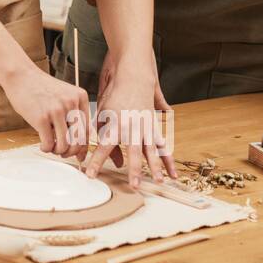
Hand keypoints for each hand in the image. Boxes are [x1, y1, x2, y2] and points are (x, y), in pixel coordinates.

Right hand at [0, 62, 89, 158]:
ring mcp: (56, 110)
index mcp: (80, 97)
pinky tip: (42, 145)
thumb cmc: (40, 88)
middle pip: (79, 139)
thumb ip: (72, 113)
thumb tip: (79, 142)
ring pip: (65, 144)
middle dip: (71, 152)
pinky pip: (49, 143)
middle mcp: (71, 103)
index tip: (78, 154)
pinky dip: (46, 149)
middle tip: (62, 153)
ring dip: (58, 152)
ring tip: (51, 148)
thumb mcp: (63, 95)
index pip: (88, 129)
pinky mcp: (41, 118)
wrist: (20, 75)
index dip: (83, 146)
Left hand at [83, 52, 176, 187]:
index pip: (103, 147)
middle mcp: (132, 127)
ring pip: (152, 150)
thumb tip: (116, 162)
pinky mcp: (154, 128)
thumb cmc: (113, 97)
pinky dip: (168, 160)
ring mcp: (145, 127)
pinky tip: (172, 174)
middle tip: (134, 185)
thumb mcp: (102, 115)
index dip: (96, 162)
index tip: (90, 174)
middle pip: (134, 152)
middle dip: (134, 169)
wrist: (132, 77)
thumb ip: (106, 138)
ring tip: (157, 181)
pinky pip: (162, 146)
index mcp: (114, 124)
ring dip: (155, 167)